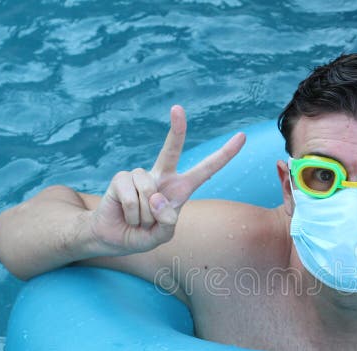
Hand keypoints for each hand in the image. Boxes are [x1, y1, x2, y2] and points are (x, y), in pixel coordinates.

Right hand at [90, 105, 245, 254]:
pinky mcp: (121, 178)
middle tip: (177, 108)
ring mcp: (141, 175)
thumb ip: (167, 224)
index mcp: (181, 189)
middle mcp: (162, 176)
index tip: (242, 136)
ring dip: (144, 217)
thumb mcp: (162, 236)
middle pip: (171, 149)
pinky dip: (132, 215)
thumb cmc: (142, 235)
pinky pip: (133, 199)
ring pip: (150, 194)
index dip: (225, 154)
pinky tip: (127, 215)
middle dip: (176, 129)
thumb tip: (158, 198)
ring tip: (139, 221)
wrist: (114, 237)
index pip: (207, 169)